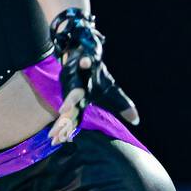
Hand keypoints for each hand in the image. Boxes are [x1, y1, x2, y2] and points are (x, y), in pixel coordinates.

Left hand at [46, 8, 140, 143]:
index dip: (65, 131)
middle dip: (62, 124)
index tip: (55, 143)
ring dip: (70, 100)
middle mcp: (76, 91)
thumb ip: (123, 106)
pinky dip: (85, 62)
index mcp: (81, 100)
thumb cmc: (96, 73)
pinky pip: (83, 60)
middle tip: (53, 136)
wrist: (85, 47)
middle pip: (67, 113)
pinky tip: (84, 62)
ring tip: (64, 111)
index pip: (72, 120)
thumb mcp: (111, 92)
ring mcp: (77, 76)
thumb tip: (136, 119)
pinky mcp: (81, 59)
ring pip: (73, 89)